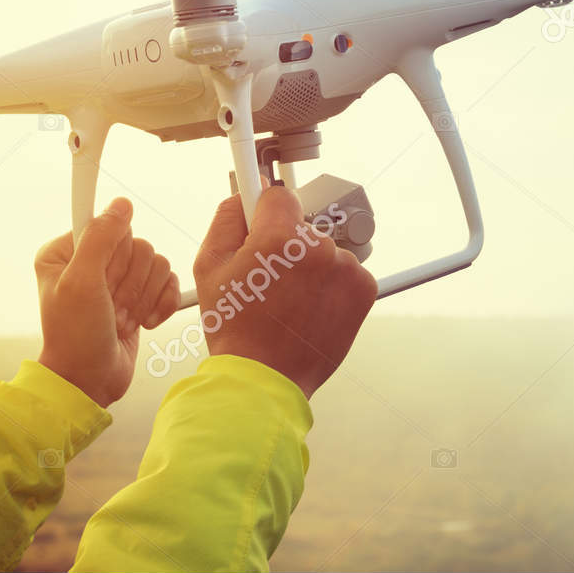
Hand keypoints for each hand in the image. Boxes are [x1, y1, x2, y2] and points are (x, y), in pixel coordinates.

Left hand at [36, 197, 181, 407]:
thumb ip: (99, 239)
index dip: (115, 256)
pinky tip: (145, 323)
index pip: (110, 227)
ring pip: (156, 264)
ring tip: (122, 319)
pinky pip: (169, 281)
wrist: (90, 381)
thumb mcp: (80, 283)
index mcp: (66, 252)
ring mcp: (117, 279)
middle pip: (138, 247)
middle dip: (131, 284)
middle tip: (111, 307)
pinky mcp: (140, 295)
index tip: (104, 281)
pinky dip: (162, 304)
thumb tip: (121, 205)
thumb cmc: (75, 338)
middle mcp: (91, 260)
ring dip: (144, 298)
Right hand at [192, 184, 376, 396]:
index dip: (263, 213)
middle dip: (285, 246)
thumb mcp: (209, 267)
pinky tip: (310, 309)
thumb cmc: (235, 327)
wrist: (265, 377)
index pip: (278, 195)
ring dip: (310, 268)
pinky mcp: (364, 289)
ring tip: (289, 302)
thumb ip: (226, 219)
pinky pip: (344, 273)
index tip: (260, 224)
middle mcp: (319, 248)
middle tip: (268, 282)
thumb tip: (244, 195)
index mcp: (280, 237)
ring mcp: (346, 269)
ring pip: (323, 251)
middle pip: (300, 227)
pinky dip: (330, 286)